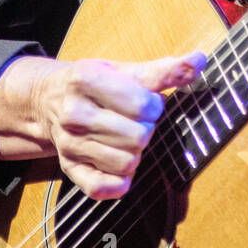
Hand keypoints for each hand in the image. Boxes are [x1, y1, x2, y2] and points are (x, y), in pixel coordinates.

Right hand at [0, 49, 206, 198]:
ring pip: (126, 164)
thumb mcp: (124, 69)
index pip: (142, 105)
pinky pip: (103, 188)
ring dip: (135, 154)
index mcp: (87, 79)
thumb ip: (163, 70)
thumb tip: (200, 60)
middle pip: (137, 137)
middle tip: (136, 122)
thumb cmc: (94, 83)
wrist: (48, 99)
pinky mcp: (69, 168)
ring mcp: (69, 144)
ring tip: (126, 140)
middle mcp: (74, 113)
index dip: (153, 106)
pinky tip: (119, 166)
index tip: (146, 103)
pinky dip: (119, 182)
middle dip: (146, 130)